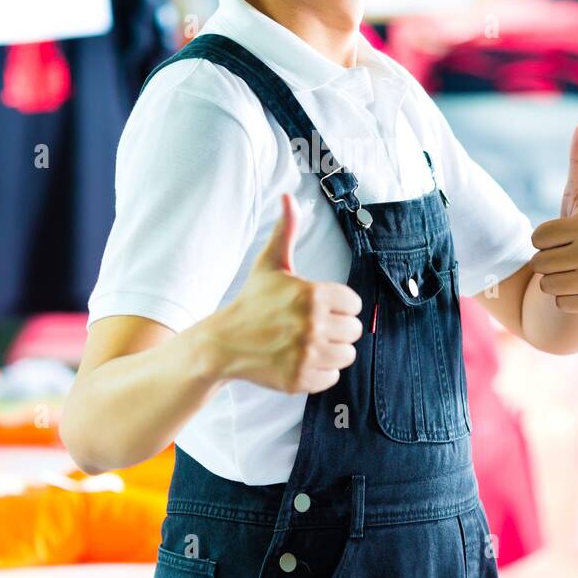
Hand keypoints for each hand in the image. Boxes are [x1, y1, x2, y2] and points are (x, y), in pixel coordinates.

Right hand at [206, 192, 362, 392]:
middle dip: (336, 328)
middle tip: (310, 326)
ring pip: (347, 355)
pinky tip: (299, 359)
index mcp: (313, 295)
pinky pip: (332, 377)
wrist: (223, 343)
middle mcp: (313, 325)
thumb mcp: (269, 264)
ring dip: (331, 350)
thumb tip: (289, 197)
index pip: (354, 304)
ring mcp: (306, 355)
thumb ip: (286, 230)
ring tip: (307, 343)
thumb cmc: (252, 301)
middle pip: (354, 331)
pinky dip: (319, 371)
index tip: (316, 306)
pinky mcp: (300, 379)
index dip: (338, 305)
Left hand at [529, 123, 577, 313]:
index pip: (535, 237)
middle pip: (538, 262)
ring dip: (553, 280)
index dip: (542, 238)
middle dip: (546, 260)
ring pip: (545, 284)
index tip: (561, 236)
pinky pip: (557, 302)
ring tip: (572, 272)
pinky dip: (564, 299)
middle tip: (567, 256)